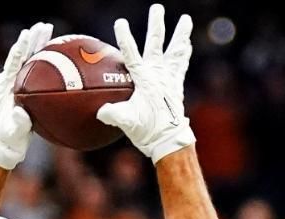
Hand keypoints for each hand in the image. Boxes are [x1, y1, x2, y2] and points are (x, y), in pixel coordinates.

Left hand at [0, 22, 52, 169]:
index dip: (20, 49)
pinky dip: (49, 60)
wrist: (6, 140)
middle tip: (42, 27)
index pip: (14, 63)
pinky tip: (61, 52)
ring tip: (49, 29)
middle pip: (23, 54)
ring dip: (40, 44)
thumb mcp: (12, 133)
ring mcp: (20, 82)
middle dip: (32, 40)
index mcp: (6, 87)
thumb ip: (17, 123)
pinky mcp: (28, 87)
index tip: (26, 36)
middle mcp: (12, 80)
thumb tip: (21, 113)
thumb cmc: (8, 137)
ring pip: (32, 59)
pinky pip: (40, 70)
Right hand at [95, 4, 195, 161]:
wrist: (169, 140)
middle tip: (157, 8)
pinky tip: (186, 44)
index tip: (120, 22)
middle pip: (156, 44)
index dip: (125, 38)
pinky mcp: (176, 84)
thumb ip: (112, 114)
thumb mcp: (126, 122)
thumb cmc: (147, 131)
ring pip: (175, 50)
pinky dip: (183, 53)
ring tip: (185, 19)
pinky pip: (180, 64)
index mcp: (144, 79)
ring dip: (180, 34)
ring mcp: (169, 78)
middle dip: (156, 25)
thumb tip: (99, 111)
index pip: (132, 54)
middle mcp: (158, 74)